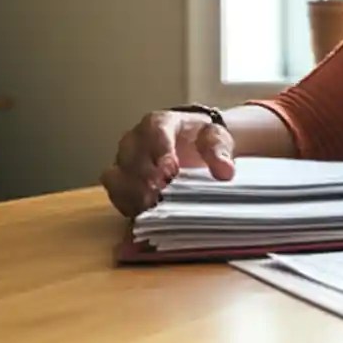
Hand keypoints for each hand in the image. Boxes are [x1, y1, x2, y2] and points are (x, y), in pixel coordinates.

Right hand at [100, 110, 235, 217]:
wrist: (193, 146)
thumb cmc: (201, 139)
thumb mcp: (216, 138)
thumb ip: (220, 150)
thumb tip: (225, 171)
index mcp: (158, 123)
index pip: (155, 133)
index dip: (161, 152)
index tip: (171, 172)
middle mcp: (135, 141)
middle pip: (130, 158)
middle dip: (144, 179)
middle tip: (159, 197)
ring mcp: (124, 162)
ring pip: (116, 178)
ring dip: (132, 196)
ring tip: (151, 210)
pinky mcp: (122, 183)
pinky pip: (117, 195)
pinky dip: (128, 207)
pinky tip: (144, 218)